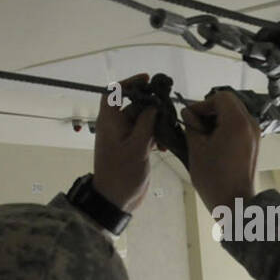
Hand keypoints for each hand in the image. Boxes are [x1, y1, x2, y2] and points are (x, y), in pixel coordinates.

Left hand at [92, 73, 158, 211]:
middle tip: (166, 102)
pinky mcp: (133, 148)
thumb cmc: (121, 173)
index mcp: (110, 122)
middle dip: (149, 103)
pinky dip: (156, 135)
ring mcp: (125, 138)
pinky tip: (165, 143)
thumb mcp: (136, 147)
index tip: (146, 80)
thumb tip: (154, 106)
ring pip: (142, 120)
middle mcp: (116, 126)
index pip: (113, 93)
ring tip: (169, 123)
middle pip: (133, 105)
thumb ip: (146, 123)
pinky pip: (146, 134)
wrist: (115, 199)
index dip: (128, 83)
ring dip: (155, 121)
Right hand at [181, 88, 258, 213]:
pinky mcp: (255, 144)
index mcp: (237, 123)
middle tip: (195, 126)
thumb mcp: (197, 150)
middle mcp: (250, 124)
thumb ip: (192, 126)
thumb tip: (188, 113)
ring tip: (203, 136)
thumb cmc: (214, 179)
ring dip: (218, 119)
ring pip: (235, 114)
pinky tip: (214, 143)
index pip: (220, 97)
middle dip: (211, 110)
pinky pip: (240, 126)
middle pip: (230, 103)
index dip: (203, 104)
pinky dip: (227, 128)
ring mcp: (255, 134)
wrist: (235, 204)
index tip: (190, 118)